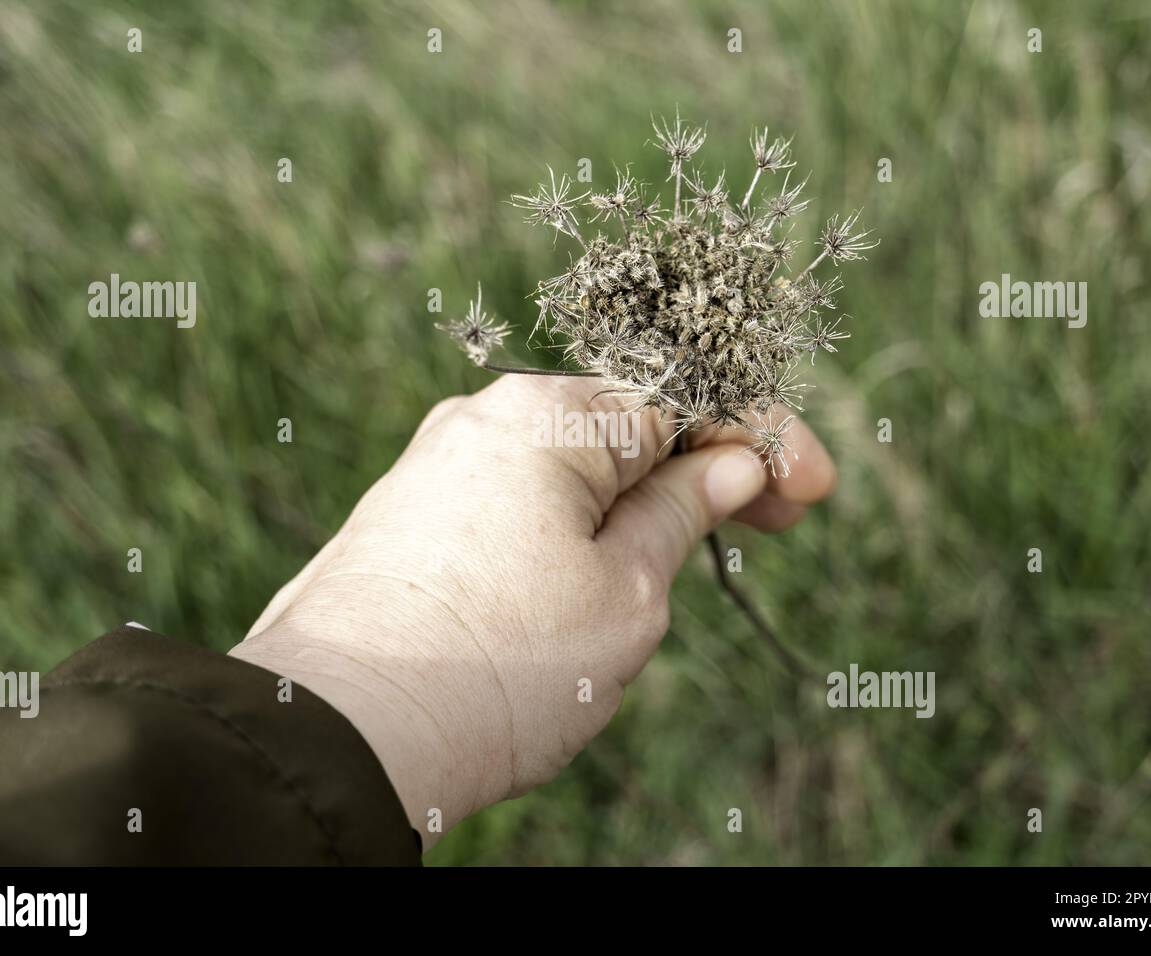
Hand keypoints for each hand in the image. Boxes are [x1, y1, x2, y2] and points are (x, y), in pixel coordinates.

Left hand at [229, 373, 834, 846]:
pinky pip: (518, 504)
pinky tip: (595, 580)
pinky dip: (575, 531)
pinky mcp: (410, 517)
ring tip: (673, 574)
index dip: (759, 443)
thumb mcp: (626, 595)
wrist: (340, 736)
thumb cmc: (499, 666)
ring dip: (639, 509)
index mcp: (548, 417)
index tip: (810, 494)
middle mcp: (484, 420)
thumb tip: (728, 467)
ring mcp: (438, 466)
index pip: (683, 404)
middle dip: (702, 475)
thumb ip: (683, 514)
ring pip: (571, 473)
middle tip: (772, 528)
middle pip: (626, 430)